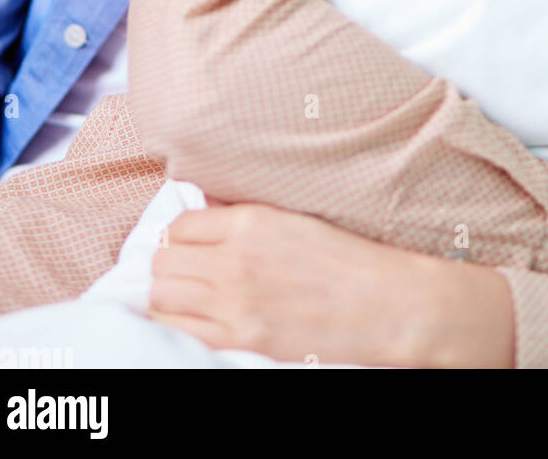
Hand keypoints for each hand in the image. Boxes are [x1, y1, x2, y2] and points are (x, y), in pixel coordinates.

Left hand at [147, 199, 514, 367]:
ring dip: (170, 294)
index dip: (183, 235)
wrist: (385, 302)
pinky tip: (198, 318)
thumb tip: (207, 208)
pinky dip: (180, 323)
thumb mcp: (295, 218)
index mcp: (250, 222)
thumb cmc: (347, 257)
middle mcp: (235, 260)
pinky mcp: (242, 339)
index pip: (179, 225)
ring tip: (191, 295)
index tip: (193, 243)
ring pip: (162, 296)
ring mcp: (235, 303)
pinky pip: (182, 329)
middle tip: (189, 270)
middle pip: (162, 261)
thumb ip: (245, 214)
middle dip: (170, 264)